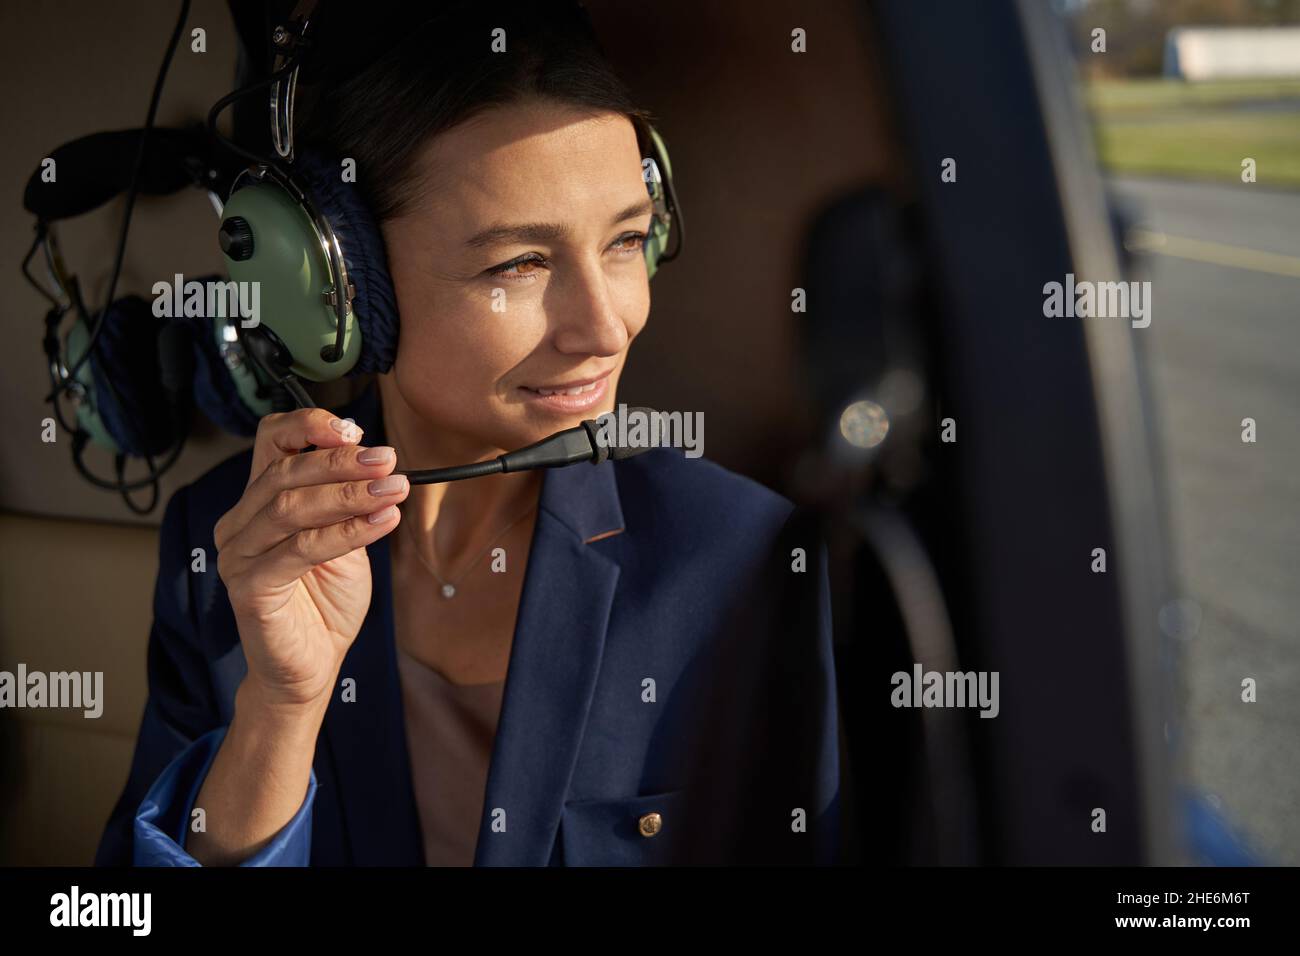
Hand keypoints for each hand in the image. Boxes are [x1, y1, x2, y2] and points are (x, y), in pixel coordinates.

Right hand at [213, 408, 408, 710]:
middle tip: (388, 460)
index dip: (308, 426)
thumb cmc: (325, 601)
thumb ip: (348, 501)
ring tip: (394, 489)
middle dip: (342, 462)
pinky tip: (384, 521)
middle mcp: (239, 523)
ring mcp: (238, 555)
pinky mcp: (249, 588)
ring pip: (291, 507)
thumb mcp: (344, 539)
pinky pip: (301, 550)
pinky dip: (347, 532)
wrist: (311, 666)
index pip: (270, 442)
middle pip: (284, 472)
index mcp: (258, 501)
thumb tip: (374, 456)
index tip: (355, 429)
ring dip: (349, 494)